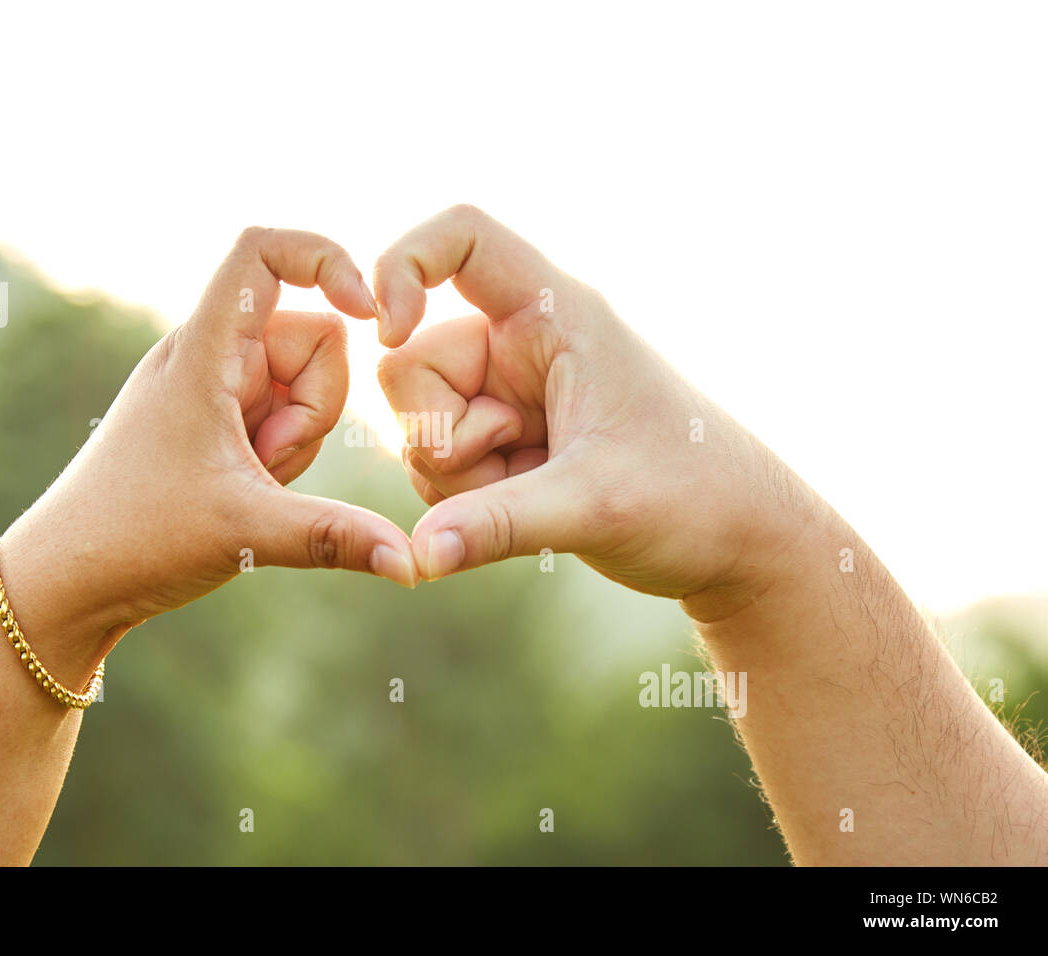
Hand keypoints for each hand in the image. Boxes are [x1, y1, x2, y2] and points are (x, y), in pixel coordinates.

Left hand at [2, 227, 418, 650]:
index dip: (325, 257)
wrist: (66, 579)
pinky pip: (285, 416)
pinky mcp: (220, 422)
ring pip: (306, 383)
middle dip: (315, 406)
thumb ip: (337, 538)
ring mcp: (216, 389)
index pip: (262, 250)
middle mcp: (209, 355)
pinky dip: (285, 453)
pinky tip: (247, 492)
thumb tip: (413, 565)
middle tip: (264, 462)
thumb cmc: (134, 540)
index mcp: (201, 351)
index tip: (368, 310)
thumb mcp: (246, 535)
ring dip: (300, 437)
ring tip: (248, 482)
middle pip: (315, 336)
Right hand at [374, 205, 819, 621]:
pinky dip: (462, 501)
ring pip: (419, 424)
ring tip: (539, 496)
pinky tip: (530, 513)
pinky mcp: (505, 443)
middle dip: (439, 433)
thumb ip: (496, 525)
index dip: (403, 265)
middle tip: (506, 471)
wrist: (739, 542)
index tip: (390, 330)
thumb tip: (415, 555)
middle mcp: (524, 344)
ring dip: (456, 478)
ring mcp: (509, 394)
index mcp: (557, 315)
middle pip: (411, 361)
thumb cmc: (694, 498)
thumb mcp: (593, 507)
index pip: (463, 237)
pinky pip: (436, 465)